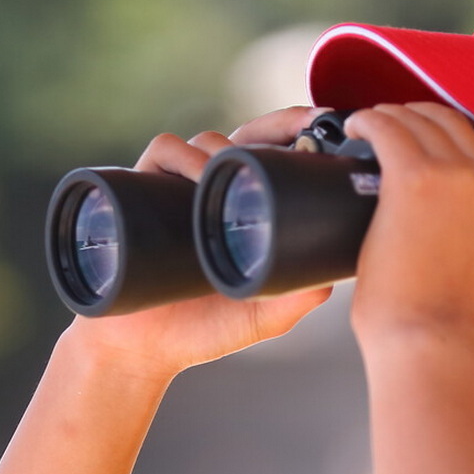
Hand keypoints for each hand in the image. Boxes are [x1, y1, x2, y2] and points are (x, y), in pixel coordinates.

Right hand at [61, 107, 332, 383]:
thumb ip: (298, 296)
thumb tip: (333, 276)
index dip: (302, 137)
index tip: (330, 130)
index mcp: (248, 209)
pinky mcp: (140, 190)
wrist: (141, 349)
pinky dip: (184, 155)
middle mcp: (213, 191)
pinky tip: (201, 178)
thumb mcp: (265, 316)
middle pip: (248, 136)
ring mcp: (177, 188)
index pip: (278, 159)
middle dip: (279, 124)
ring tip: (245, 175)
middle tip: (308, 124)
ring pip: (207, 140)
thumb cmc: (203, 329)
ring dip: (229, 148)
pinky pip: (162, 151)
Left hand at [348, 46, 473, 342]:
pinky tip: (351, 133)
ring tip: (361, 138)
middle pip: (452, 119)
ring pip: (415, 118)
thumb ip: (473, 216)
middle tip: (386, 136)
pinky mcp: (417, 177)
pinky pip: (384, 127)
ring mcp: (460, 175)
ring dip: (384, 120)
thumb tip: (433, 193)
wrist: (425, 338)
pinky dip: (363, 124)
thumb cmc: (440, 314)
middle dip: (417, 118)